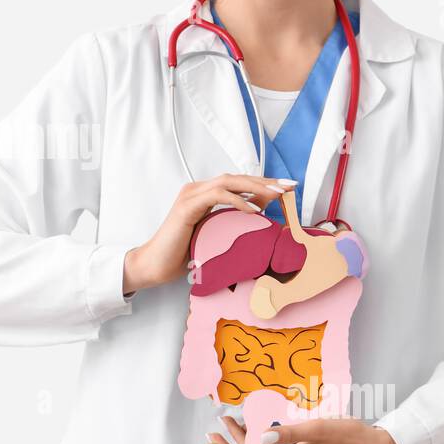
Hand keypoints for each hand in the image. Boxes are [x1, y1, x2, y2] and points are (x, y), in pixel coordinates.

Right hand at [122, 173, 296, 293]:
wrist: (154, 265)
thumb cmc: (182, 254)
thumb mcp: (214, 235)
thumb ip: (231, 222)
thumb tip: (260, 217)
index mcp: (203, 194)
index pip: (238, 183)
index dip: (263, 183)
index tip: (287, 188)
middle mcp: (196, 190)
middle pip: (237, 177)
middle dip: (265, 181)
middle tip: (290, 186)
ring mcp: (190, 196)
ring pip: (228, 182)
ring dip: (256, 187)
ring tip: (277, 194)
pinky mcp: (186, 207)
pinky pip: (216, 196)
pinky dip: (237, 201)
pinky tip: (254, 210)